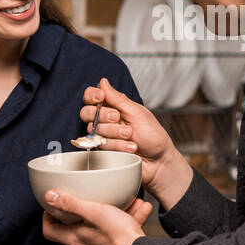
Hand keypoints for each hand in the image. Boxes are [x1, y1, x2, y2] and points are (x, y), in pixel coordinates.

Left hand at [41, 191, 153, 244]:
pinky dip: (122, 225)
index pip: (49, 230)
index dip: (49, 216)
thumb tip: (50, 196)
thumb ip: (71, 204)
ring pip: (98, 231)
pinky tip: (138, 213)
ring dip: (110, 216)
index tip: (54, 206)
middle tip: (94, 201)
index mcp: (74, 240)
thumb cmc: (120, 237)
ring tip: (128, 204)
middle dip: (86, 211)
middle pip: (75, 229)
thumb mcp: (95, 212)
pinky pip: (112, 238)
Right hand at [81, 76, 191, 203]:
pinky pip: (100, 146)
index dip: (92, 95)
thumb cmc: (153, 136)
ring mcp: (103, 137)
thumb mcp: (137, 113)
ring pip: (94, 130)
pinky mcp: (103, 153)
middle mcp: (105, 121)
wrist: (159, 162)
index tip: (100, 97)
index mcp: (114, 107)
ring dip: (115, 133)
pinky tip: (130, 147)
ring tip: (131, 137)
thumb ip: (118, 99)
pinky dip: (118, 146)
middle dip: (104, 116)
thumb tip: (103, 82)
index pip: (91, 96)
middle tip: (119, 119)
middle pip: (86, 113)